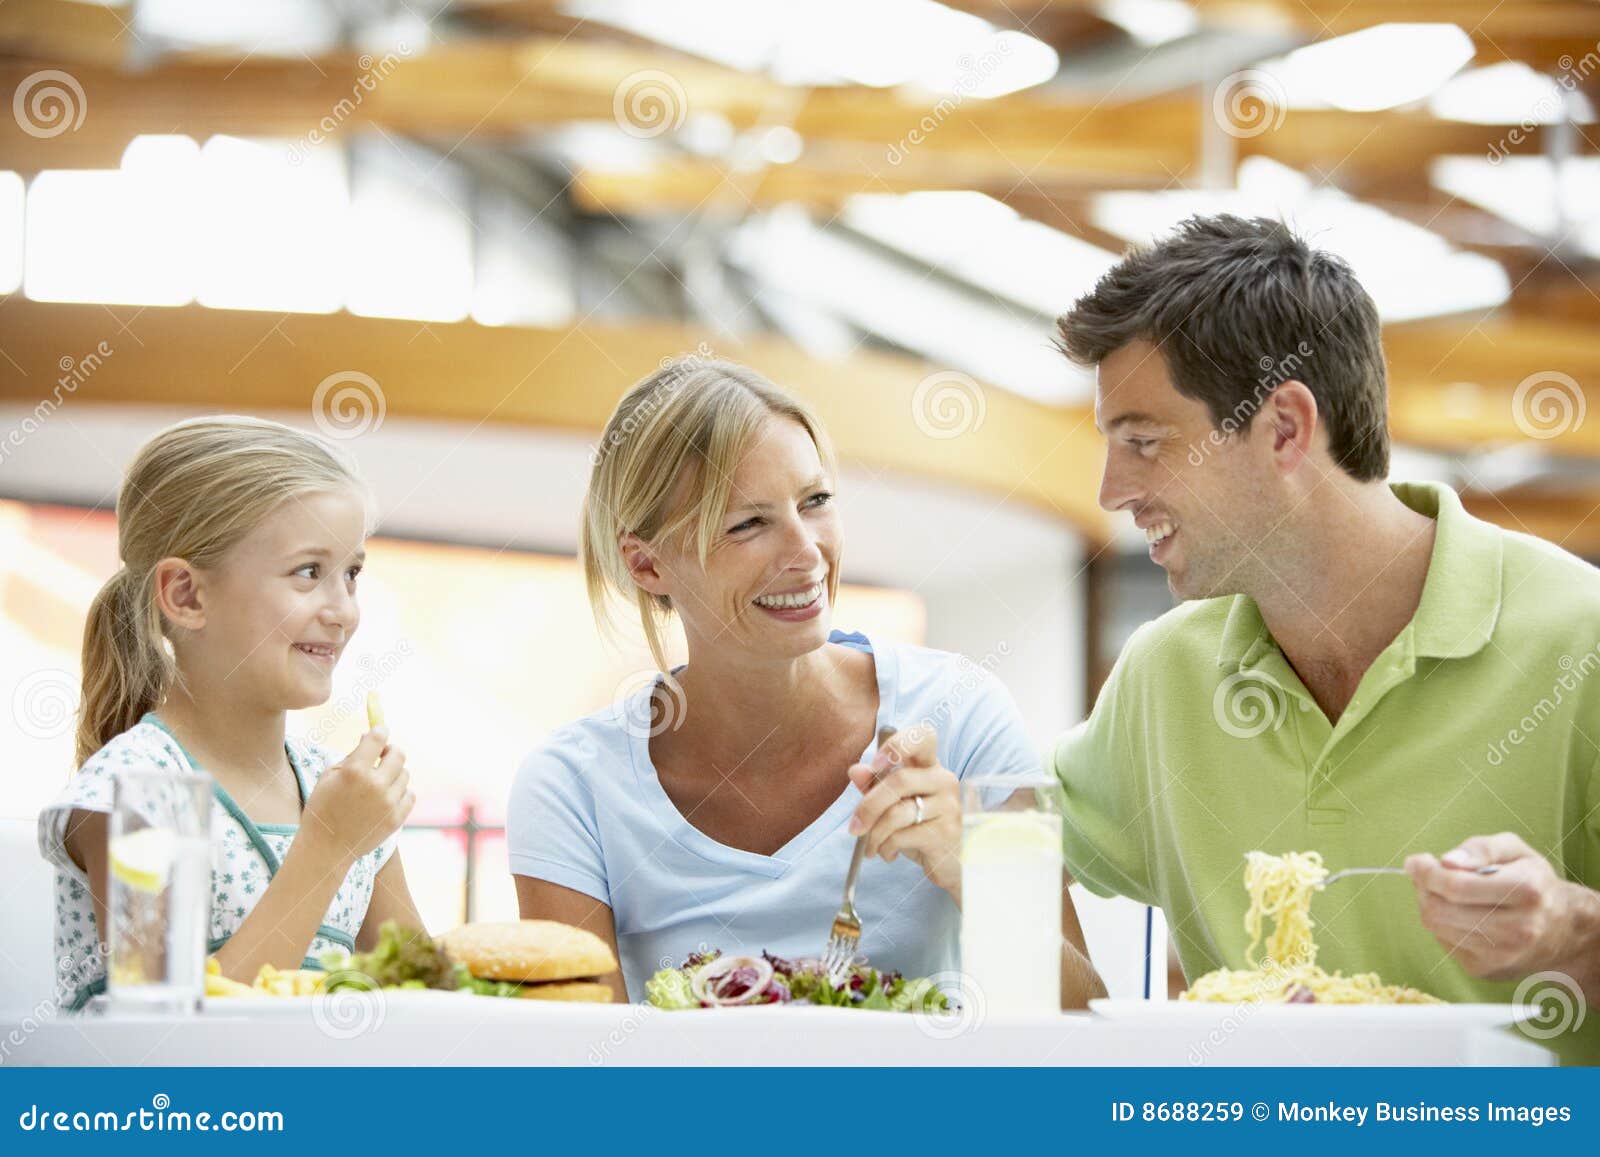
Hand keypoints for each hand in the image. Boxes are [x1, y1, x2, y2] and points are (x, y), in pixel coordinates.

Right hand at [300, 727, 412, 866]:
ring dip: (393, 774)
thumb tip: (370, 736)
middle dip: (390, 751)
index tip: (381, 730)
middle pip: (398, 754)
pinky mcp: (397, 818)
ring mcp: (388, 803)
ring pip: (404, 775)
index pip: (378, 738)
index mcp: (354, 771)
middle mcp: (375, 785)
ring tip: (377, 784)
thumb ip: (352, 755)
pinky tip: (386, 797)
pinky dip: (400, 793)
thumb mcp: (328, 776)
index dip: (381, 730)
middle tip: (382, 756)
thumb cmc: (323, 808)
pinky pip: (410, 794)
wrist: (326, 848)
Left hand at [846, 725, 962, 898]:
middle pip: (899, 780)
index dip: (897, 745)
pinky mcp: (947, 832)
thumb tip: (854, 770)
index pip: (923, 736)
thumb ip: (874, 786)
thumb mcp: (894, 806)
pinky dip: (886, 848)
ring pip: (897, 813)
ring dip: (874, 835)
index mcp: (929, 766)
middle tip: (853, 828)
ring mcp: (949, 806)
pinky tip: (889, 853)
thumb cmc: (920, 828)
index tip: (875, 764)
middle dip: (868, 807)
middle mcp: (943, 780)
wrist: (948, 864)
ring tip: (870, 848)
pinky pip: (903, 836)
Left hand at [1406, 832, 1596, 982]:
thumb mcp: (1515, 850)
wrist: (1561, 930)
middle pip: (1441, 910)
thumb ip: (1480, 848)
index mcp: (1526, 891)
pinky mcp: (1486, 970)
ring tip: (1444, 892)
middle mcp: (1517, 928)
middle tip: (1425, 873)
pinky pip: (1444, 942)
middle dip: (1424, 888)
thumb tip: (1447, 861)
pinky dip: (1442, 923)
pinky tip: (1458, 914)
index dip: (1427, 872)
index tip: (1416, 861)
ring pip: (1437, 926)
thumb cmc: (1533, 882)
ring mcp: (1502, 955)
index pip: (1458, 887)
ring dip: (1430, 903)